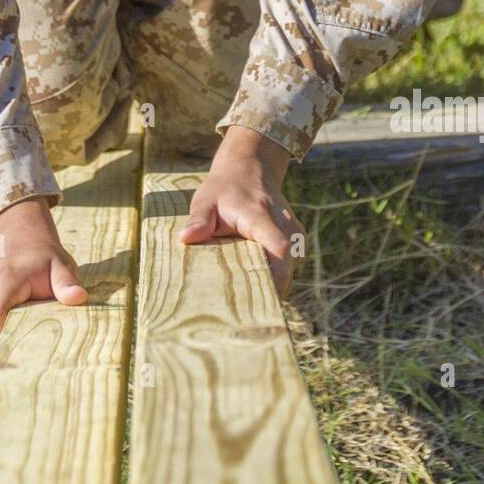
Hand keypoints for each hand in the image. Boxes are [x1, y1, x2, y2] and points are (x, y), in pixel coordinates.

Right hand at [0, 197, 86, 360]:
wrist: (19, 243)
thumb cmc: (42, 257)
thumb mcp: (60, 264)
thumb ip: (67, 282)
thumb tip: (78, 297)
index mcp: (1, 285)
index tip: (10, 369)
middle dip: (11, 355)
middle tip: (36, 371)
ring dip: (8, 346)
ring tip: (31, 351)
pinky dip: (2, 339)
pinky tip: (20, 336)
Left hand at [179, 124, 303, 296]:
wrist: (249, 167)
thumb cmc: (223, 188)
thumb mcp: (205, 199)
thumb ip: (198, 219)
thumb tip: (186, 238)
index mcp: (261, 216)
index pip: (279, 249)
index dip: (276, 278)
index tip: (262, 301)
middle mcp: (284, 224)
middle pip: (288, 265)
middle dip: (271, 290)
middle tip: (247, 315)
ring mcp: (294, 231)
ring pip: (291, 267)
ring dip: (273, 283)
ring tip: (249, 303)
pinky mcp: (296, 238)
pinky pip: (290, 263)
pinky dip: (276, 274)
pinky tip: (256, 284)